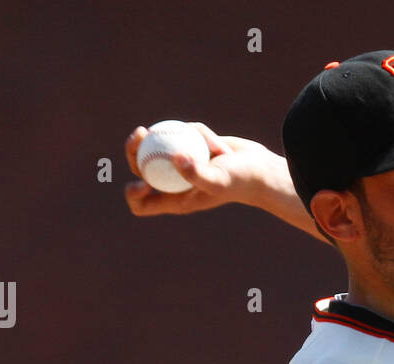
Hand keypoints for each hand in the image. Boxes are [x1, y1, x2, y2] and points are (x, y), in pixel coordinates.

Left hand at [124, 122, 280, 216]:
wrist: (260, 169)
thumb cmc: (239, 181)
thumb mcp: (218, 181)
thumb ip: (197, 173)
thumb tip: (175, 158)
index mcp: (174, 199)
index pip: (143, 204)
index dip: (134, 194)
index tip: (140, 180)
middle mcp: (174, 182)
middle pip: (142, 169)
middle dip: (132, 152)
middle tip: (139, 135)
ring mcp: (182, 162)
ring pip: (157, 147)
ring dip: (155, 136)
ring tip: (148, 129)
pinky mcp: (191, 145)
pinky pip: (182, 132)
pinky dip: (197, 132)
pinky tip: (215, 141)